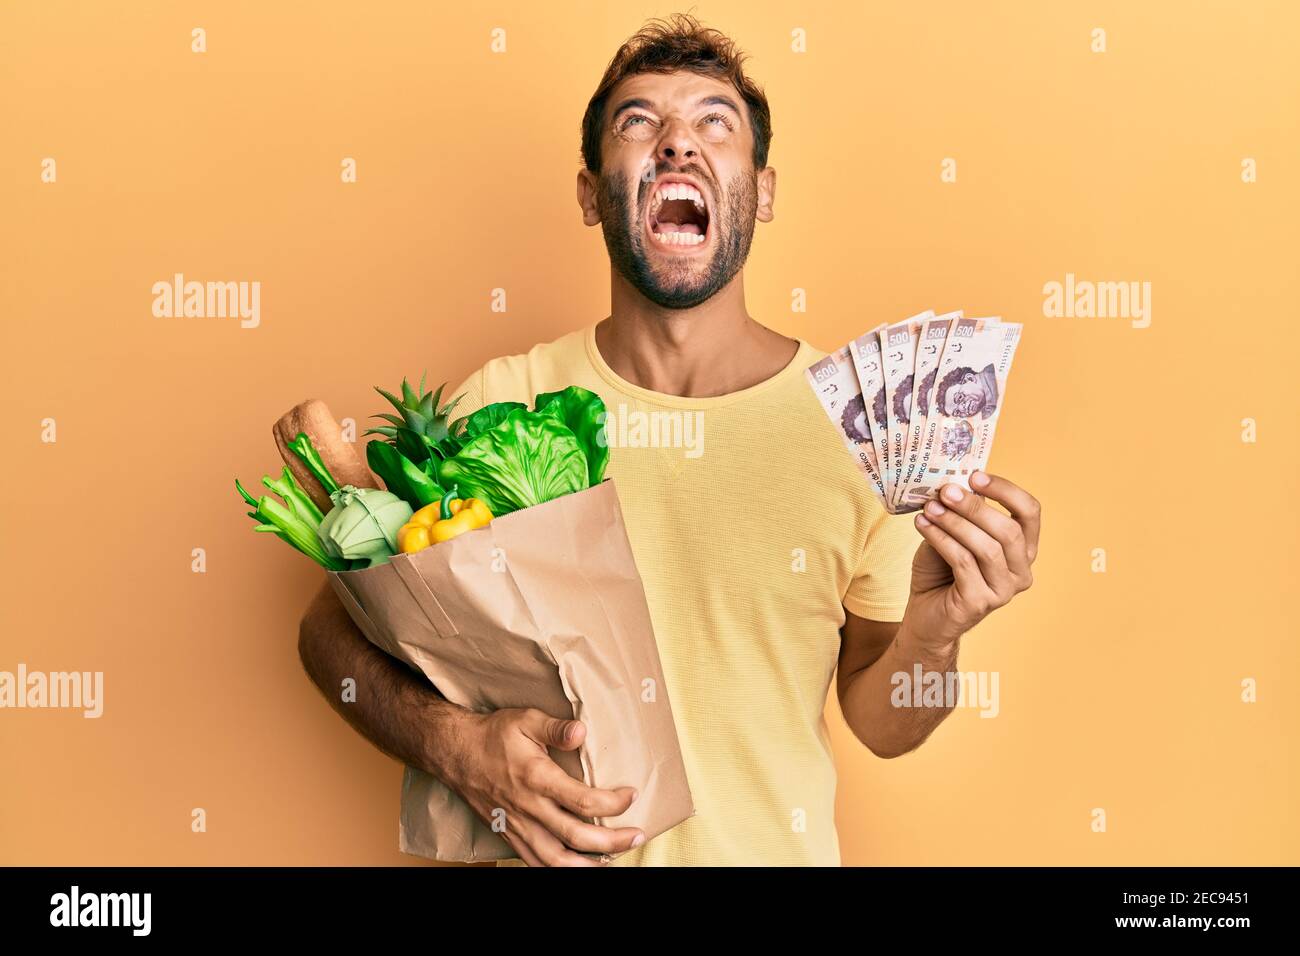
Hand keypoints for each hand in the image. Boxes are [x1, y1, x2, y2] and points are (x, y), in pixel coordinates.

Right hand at [440, 707, 644, 866]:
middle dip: (614, 841)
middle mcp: (530, 809)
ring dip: (590, 865)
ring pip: (558, 860)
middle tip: (637, 835)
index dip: (614, 804)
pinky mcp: (511, 836)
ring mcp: (519, 827)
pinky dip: (562, 869)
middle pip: (578, 838)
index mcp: (537, 779)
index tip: (631, 795)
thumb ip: (556, 727)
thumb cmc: (493, 736)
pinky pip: (537, 863)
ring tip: (615, 858)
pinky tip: (580, 866)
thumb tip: (582, 732)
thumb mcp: (525, 720)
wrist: (456, 754)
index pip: (584, 802)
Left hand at [903, 470, 1040, 649]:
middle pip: (1008, 530)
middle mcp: (1021, 571)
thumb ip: (962, 514)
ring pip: (987, 548)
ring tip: (929, 508)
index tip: (976, 475)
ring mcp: (1004, 591)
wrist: (925, 616)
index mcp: (1023, 549)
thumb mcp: (954, 534)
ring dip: (955, 523)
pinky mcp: (981, 603)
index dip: (1006, 490)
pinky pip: (963, 563)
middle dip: (975, 507)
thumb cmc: (941, 573)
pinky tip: (923, 526)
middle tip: (946, 491)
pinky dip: (941, 540)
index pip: (1030, 512)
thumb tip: (957, 482)